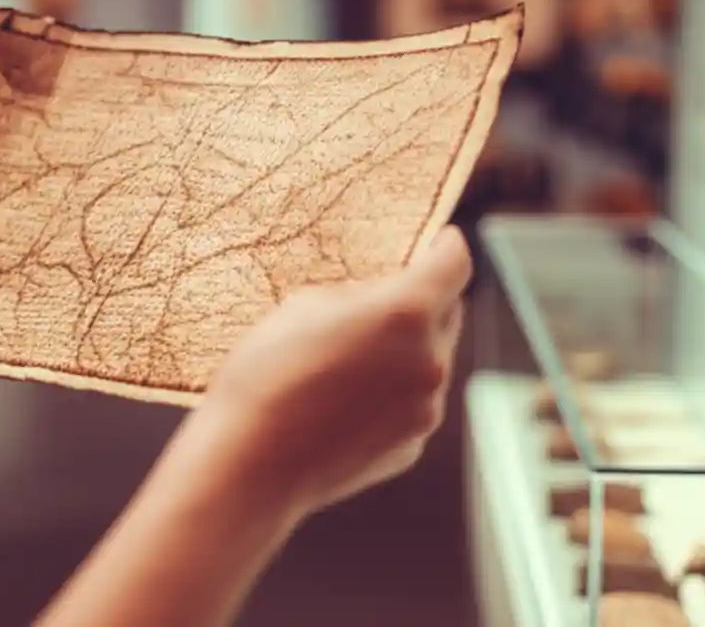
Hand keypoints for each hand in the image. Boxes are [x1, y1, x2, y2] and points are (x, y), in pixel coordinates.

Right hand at [34, 227, 471, 626]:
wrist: (250, 462)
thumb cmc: (266, 372)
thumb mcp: (307, 304)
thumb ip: (361, 295)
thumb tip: (383, 300)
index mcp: (408, 312)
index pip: (455, 263)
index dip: (447, 246)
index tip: (440, 241)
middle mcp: (431, 360)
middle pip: (448, 313)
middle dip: (423, 301)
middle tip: (378, 302)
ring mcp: (427, 409)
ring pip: (431, 361)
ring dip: (406, 351)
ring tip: (347, 360)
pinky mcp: (413, 445)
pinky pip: (414, 403)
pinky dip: (393, 393)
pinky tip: (344, 402)